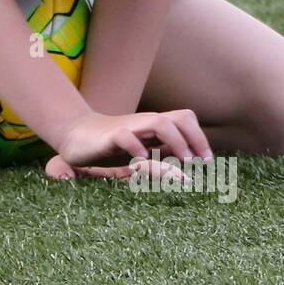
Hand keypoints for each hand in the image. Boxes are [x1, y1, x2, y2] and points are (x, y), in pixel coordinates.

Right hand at [45, 109, 211, 180]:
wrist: (77, 137)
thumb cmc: (113, 146)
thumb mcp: (142, 153)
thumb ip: (162, 155)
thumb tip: (188, 167)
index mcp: (155, 126)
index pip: (186, 120)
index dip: (200, 138)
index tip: (206, 161)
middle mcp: (146, 123)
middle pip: (181, 117)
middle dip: (195, 138)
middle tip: (197, 162)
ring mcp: (129, 128)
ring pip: (160, 122)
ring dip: (176, 141)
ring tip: (181, 161)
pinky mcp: (110, 136)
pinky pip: (126, 137)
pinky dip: (138, 148)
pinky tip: (141, 161)